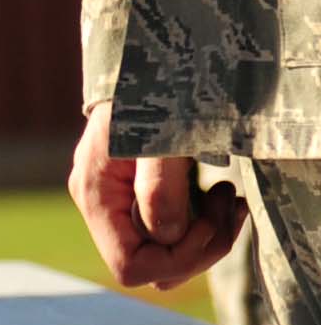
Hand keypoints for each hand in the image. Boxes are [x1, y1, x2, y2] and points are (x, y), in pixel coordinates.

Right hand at [68, 100, 244, 289]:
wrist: (152, 59)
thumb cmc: (156, 91)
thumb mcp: (161, 136)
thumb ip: (159, 189)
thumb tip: (169, 237)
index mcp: (95, 194)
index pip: (129, 265)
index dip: (176, 260)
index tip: (207, 225)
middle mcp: (101, 204)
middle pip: (151, 264)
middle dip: (199, 247)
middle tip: (228, 205)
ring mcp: (117, 201)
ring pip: (165, 252)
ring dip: (207, 234)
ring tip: (229, 196)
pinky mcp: (139, 195)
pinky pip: (172, 230)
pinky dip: (204, 222)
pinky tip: (220, 193)